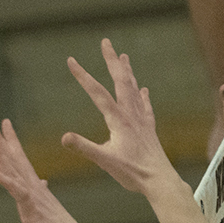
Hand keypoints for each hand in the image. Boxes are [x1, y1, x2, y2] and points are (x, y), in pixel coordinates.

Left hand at [0, 116, 106, 222]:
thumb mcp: (46, 210)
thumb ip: (40, 195)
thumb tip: (40, 182)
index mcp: (34, 188)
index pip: (19, 159)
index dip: (10, 141)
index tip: (3, 124)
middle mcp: (33, 188)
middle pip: (13, 158)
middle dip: (0, 138)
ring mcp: (34, 198)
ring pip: (14, 171)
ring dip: (1, 153)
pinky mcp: (34, 211)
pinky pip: (19, 194)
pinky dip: (8, 183)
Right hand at [61, 39, 179, 195]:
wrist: (160, 180)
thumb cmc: (132, 172)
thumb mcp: (104, 160)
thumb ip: (84, 147)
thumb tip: (64, 137)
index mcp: (118, 120)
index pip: (97, 92)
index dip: (83, 76)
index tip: (71, 60)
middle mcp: (131, 114)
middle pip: (121, 81)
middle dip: (111, 60)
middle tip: (106, 42)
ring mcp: (142, 120)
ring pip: (133, 88)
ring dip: (127, 71)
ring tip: (124, 56)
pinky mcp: (148, 129)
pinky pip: (145, 106)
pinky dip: (143, 95)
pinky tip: (144, 89)